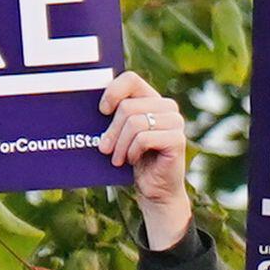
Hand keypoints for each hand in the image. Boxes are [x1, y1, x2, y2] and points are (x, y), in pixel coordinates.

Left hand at [99, 74, 193, 250]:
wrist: (155, 190)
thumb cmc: (134, 159)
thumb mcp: (121, 134)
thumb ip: (115, 116)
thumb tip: (91, 104)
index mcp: (152, 99)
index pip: (131, 79)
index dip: (113, 92)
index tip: (102, 111)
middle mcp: (167, 107)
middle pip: (128, 106)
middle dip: (111, 130)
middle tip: (104, 148)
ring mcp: (175, 122)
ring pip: (135, 122)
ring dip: (120, 144)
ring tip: (116, 158)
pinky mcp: (177, 140)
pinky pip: (144, 138)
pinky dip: (132, 151)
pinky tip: (132, 160)